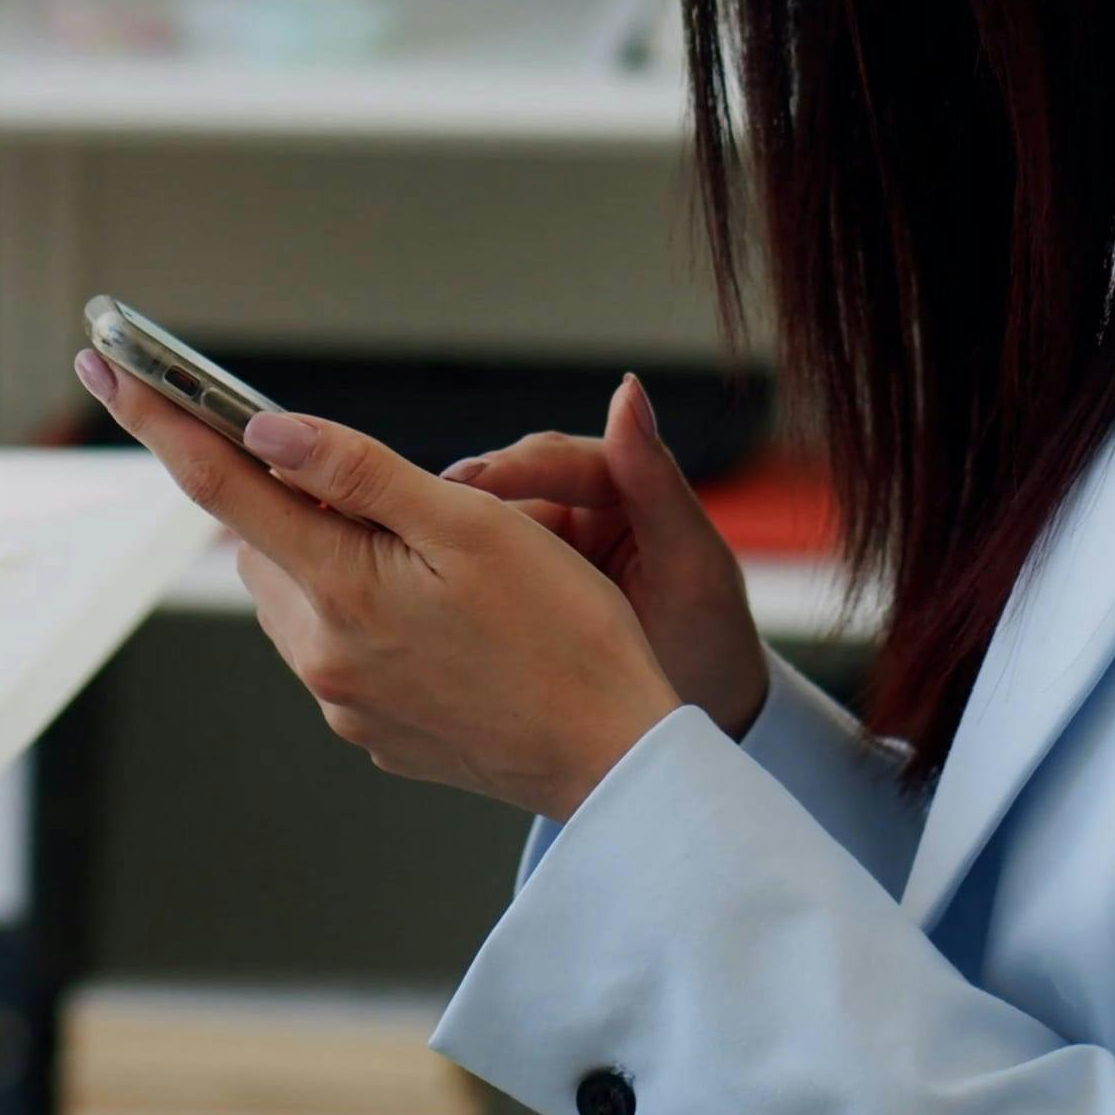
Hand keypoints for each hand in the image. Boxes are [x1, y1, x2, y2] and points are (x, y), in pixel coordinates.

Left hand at [78, 351, 679, 819]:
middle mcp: (320, 655)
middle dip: (296, 502)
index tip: (105, 366)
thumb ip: (360, 473)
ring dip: (334, 561)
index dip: (159, 417)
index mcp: (338, 592)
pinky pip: (339, 647)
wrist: (615, 760)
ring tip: (437, 566)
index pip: (220, 484)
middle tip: (393, 498)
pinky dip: (366, 614)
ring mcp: (343, 701)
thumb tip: (264, 432)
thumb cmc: (566, 635)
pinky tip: (444, 621)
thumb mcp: (473, 525)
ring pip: (299, 595)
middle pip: (264, 542)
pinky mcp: (371, 730)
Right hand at [446, 375, 771, 738]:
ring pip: (479, 520)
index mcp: (625, 486)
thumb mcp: (690, 565)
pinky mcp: (516, 582)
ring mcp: (543, 543)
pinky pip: (472, 561)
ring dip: (446, 532)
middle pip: (507, 481)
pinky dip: (447, 568)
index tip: (469, 487)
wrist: (682, 727)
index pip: (559, 460)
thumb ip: (657, 479)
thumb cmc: (708, 643)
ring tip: (407, 551)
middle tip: (420, 517)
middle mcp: (578, 502)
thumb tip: (629, 387)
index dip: (513, 471)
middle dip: (465, 498)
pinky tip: (416, 586)